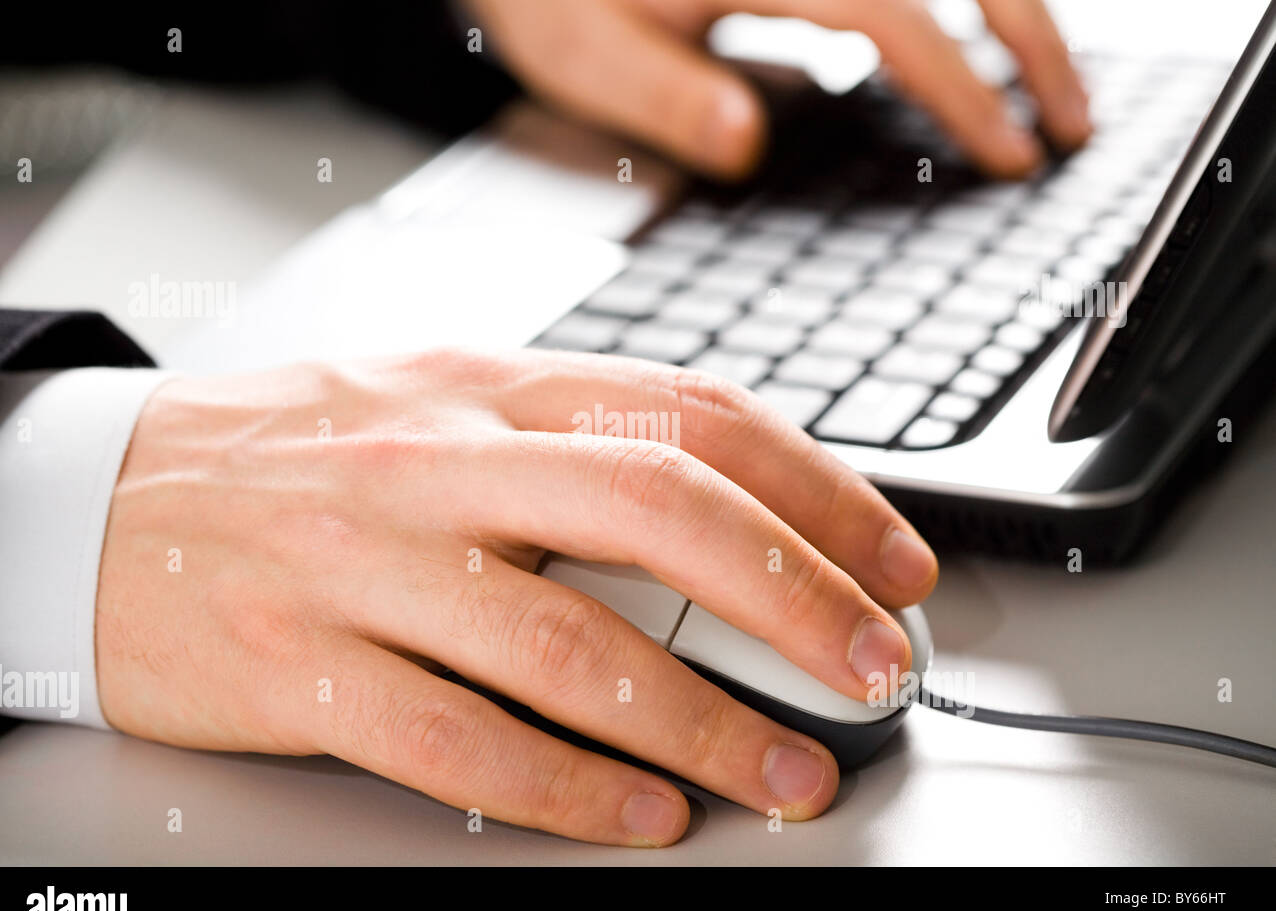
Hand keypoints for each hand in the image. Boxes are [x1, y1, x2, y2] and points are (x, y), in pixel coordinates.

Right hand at [96, 350, 936, 845]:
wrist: (102, 500)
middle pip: (654, 508)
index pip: (690, 415)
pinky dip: (565, 785)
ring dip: (700, 719)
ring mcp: (363, 563)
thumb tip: (733, 501)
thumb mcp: (437, 403)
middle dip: (793, 593)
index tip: (893, 560)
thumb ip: (571, 439)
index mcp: (486, 387)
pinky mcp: (299, 666)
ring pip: (566, 640)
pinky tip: (641, 812)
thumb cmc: (300, 455)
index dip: (818, 489)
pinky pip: (455, 737)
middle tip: (874, 668)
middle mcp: (435, 460)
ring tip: (788, 772)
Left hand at [461, 0, 1091, 179]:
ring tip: (1051, 84)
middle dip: (1034, 39)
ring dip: (1015, 7)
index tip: (1010, 152)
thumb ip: (665, 96)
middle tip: (1074, 124)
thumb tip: (748, 145)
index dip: (966, 89)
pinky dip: (957, 0)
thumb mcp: (579, 50)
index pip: (897, 17)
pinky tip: (974, 39)